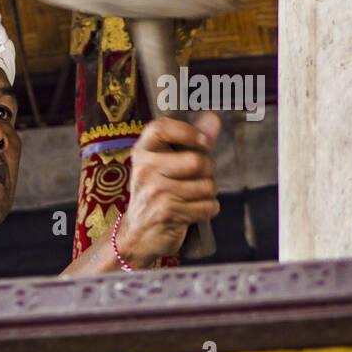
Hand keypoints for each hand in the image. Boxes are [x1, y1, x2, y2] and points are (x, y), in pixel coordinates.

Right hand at [117, 111, 220, 267]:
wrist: (138, 233)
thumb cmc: (156, 191)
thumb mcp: (164, 162)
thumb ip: (191, 140)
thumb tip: (213, 118)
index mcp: (142, 152)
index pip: (160, 128)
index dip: (187, 131)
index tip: (202, 141)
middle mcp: (145, 170)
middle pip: (197, 161)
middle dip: (208, 170)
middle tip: (198, 177)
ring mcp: (155, 193)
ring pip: (206, 186)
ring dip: (208, 193)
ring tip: (192, 196)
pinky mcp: (168, 214)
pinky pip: (208, 206)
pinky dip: (208, 209)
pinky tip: (192, 210)